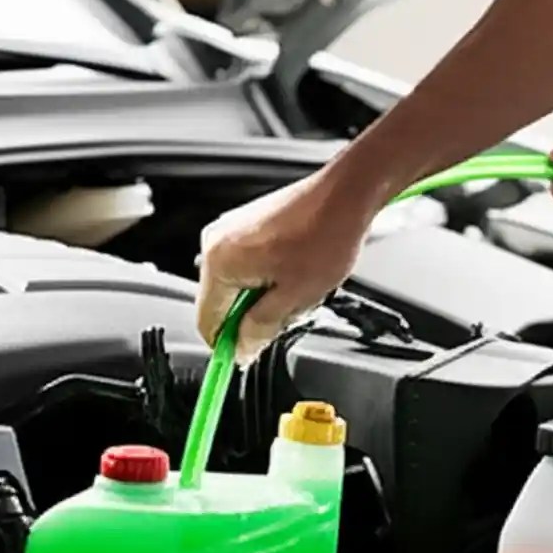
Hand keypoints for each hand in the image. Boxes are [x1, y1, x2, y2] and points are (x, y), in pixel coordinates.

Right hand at [196, 170, 379, 362]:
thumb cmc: (324, 236)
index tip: (245, 357)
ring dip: (264, 296)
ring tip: (299, 287)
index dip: (227, 345)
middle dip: (253, 316)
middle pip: (221, 302)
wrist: (345, 194)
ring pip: (237, 284)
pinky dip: (268, 276)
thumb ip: (261, 328)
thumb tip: (242, 349)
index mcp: (219, 262)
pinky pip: (247, 264)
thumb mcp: (294, 297)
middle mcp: (215, 242)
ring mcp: (230, 230)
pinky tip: (296, 271)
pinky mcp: (246, 224)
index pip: (207, 321)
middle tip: (289, 314)